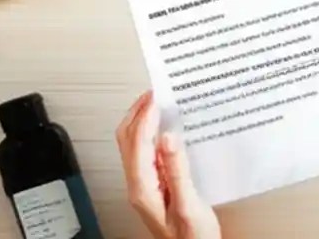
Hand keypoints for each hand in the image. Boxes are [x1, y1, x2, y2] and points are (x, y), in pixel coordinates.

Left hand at [116, 92, 221, 238]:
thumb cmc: (191, 237)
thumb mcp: (188, 204)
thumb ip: (177, 170)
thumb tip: (167, 138)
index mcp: (143, 187)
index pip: (138, 143)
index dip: (145, 117)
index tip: (156, 98)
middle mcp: (139, 185)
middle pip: (127, 140)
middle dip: (137, 113)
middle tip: (152, 93)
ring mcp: (144, 185)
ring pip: (133, 145)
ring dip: (141, 121)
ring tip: (156, 103)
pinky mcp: (154, 185)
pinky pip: (145, 152)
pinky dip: (151, 133)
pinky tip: (164, 128)